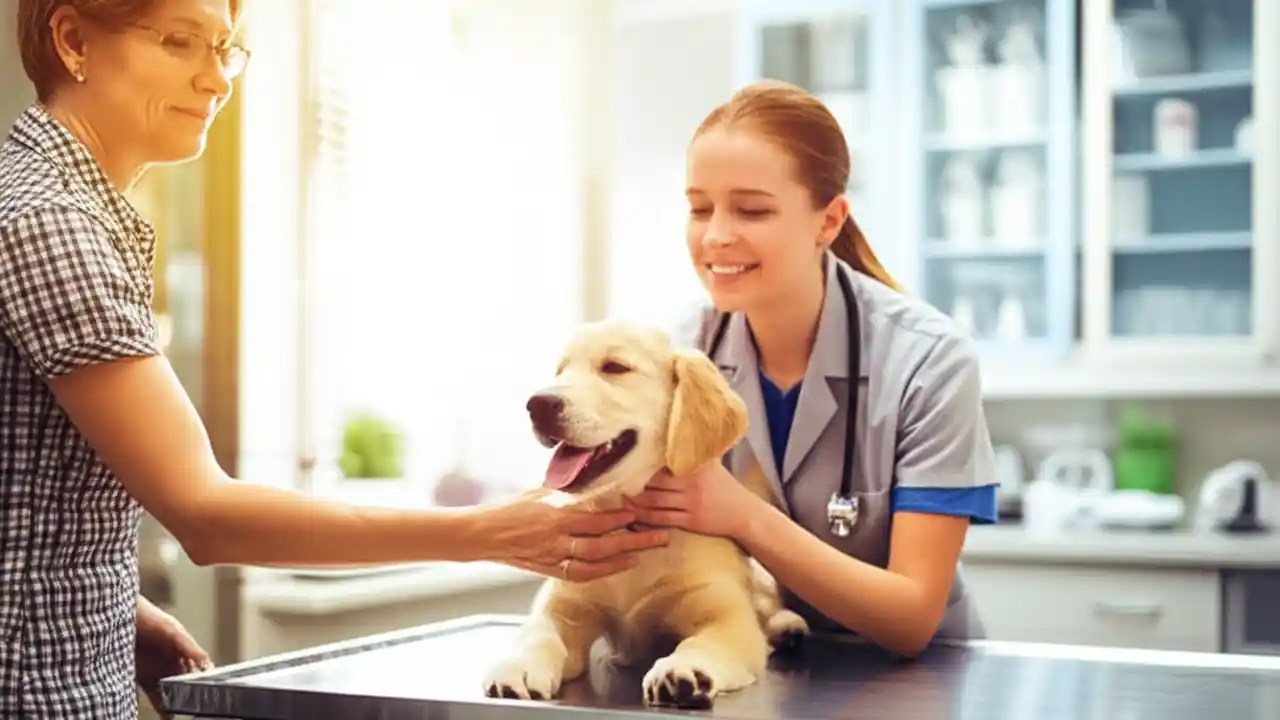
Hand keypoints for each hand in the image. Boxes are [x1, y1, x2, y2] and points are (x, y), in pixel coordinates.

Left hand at [136, 597, 211, 718]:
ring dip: (178, 701)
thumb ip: (187, 645)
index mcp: (185, 649)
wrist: (114, 620)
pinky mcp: (143, 679)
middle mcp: (174, 661)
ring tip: (183, 711)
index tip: (211, 690)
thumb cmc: (146, 618)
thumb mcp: (170, 630)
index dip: (206, 678)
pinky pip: (156, 696)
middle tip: (197, 705)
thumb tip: (205, 660)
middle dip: (193, 693)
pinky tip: (167, 714)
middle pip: (188, 682)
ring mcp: (158, 671)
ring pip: (173, 691)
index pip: (201, 667)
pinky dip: (162, 706)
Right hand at [485, 491, 669, 581]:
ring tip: (642, 554)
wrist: (483, 534)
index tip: (639, 513)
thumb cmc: (508, 509)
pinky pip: (578, 574)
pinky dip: (600, 572)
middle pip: (602, 545)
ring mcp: (552, 558)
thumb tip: (589, 481)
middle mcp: (556, 541)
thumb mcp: (537, 492)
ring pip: (593, 564)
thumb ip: (564, 491)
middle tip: (659, 537)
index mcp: (554, 518)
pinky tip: (616, 567)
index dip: (619, 519)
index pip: (594, 520)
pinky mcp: (548, 569)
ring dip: (621, 560)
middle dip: (633, 542)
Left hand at [625, 462, 760, 540]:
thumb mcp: (713, 464)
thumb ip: (696, 451)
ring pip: (656, 502)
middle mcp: (693, 483)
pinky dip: (645, 518)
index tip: (628, 461)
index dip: (645, 463)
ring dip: (636, 502)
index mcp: (697, 466)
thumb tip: (682, 427)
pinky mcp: (691, 520)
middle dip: (635, 483)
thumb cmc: (725, 486)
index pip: (665, 462)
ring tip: (621, 498)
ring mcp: (692, 503)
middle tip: (618, 481)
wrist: (744, 512)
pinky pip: (662, 519)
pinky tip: (634, 515)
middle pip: (656, 483)